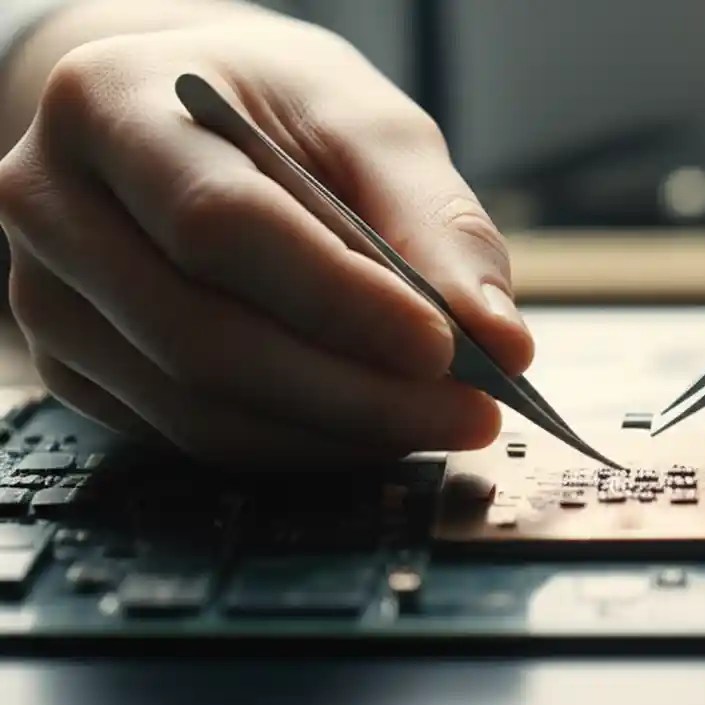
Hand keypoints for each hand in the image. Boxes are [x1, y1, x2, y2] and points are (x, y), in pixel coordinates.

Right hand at [0, 13, 532, 463]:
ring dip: (337, 433)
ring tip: (439, 418)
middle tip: (471, 412)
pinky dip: (298, 444)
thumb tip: (499, 338)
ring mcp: (51, 298)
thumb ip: (435, 223)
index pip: (221, 226)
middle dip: (357, 394)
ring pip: (198, 409)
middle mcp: (54, 207)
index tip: (446, 348)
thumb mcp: (366, 122)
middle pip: (203, 340)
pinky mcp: (77, 367)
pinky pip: (192, 437)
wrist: (186, 116)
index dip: (338, 300)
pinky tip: (370, 426)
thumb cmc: (275, 106)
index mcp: (110, 106)